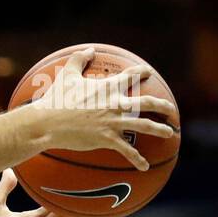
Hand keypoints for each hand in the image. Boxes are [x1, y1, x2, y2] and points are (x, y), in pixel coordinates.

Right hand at [24, 45, 175, 170]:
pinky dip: (137, 159)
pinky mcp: (107, 139)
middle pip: (148, 103)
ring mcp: (113, 122)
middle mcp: (116, 103)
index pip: (131, 76)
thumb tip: (90, 50)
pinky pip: (127, 150)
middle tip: (170, 109)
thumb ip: (79, 59)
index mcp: (108, 87)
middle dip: (163, 106)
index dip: (142, 72)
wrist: (47, 122)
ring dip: (160, 130)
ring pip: (145, 125)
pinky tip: (145, 166)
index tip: (149, 73)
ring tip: (170, 133)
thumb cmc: (55, 99)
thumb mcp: (66, 75)